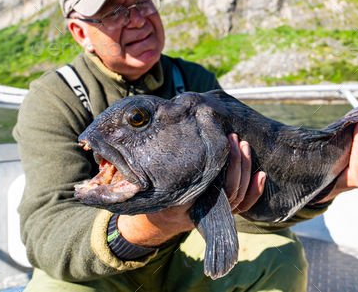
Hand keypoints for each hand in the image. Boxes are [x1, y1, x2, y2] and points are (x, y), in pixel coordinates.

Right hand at [118, 133, 265, 246]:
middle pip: (230, 189)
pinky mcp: (223, 208)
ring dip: (246, 169)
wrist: (157, 220)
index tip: (223, 142)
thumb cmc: (146, 196)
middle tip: (234, 138)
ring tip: (242, 145)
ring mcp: (215, 210)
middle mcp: (203, 208)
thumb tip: (96, 147)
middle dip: (237, 163)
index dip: (225, 167)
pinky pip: (245, 204)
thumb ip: (122, 167)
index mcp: (183, 201)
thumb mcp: (132, 183)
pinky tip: (261, 174)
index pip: (212, 187)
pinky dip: (255, 190)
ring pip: (239, 195)